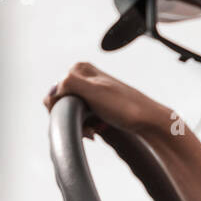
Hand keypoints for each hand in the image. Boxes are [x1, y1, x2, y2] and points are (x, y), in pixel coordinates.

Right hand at [43, 61, 171, 139]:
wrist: (149, 121)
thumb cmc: (125, 107)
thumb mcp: (93, 91)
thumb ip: (68, 85)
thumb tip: (50, 92)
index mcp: (80, 69)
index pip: (53, 93)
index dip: (61, 111)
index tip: (78, 121)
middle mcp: (85, 76)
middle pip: (62, 103)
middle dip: (72, 119)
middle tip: (90, 130)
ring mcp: (92, 90)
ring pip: (72, 112)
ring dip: (80, 125)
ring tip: (95, 131)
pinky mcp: (98, 103)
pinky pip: (83, 117)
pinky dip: (88, 126)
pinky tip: (98, 130)